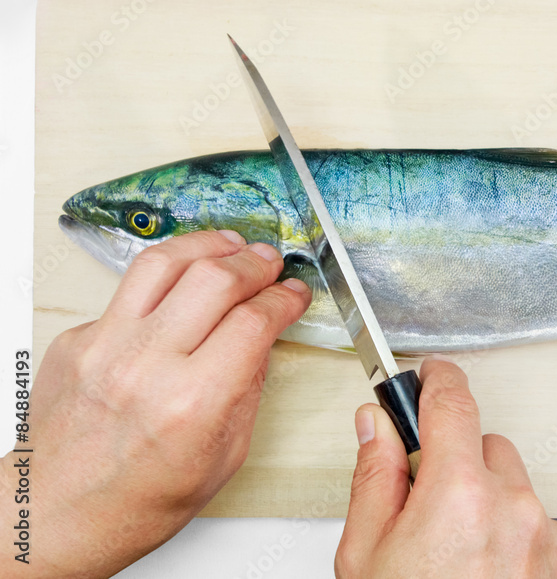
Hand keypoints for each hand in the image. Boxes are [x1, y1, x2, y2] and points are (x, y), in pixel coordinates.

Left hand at [0, 230, 310, 577]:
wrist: (58, 515)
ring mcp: (103, 347)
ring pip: (163, 262)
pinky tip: (182, 287)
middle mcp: (145, 367)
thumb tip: (263, 335)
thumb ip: (249, 388)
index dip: (284, 299)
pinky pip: (127, 291)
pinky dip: (164, 281)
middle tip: (269, 264)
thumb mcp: (225, 455)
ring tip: (230, 246)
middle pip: (215, 278)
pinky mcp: (76, 339)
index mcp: (192, 404)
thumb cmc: (139, 499)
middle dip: (254, 263)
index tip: (293, 294)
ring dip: (207, 245)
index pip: (254, 321)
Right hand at [335, 358, 556, 577]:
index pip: (453, 401)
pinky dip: (526, 546)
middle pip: (490, 450)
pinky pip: (550, 532)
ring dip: (496, 513)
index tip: (430, 374)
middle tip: (433, 514)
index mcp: (460, 495)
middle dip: (461, 468)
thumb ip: (375, 478)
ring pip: (521, 494)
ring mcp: (554, 542)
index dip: (436, 379)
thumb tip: (376, 425)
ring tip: (466, 567)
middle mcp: (517, 510)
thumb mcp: (366, 557)